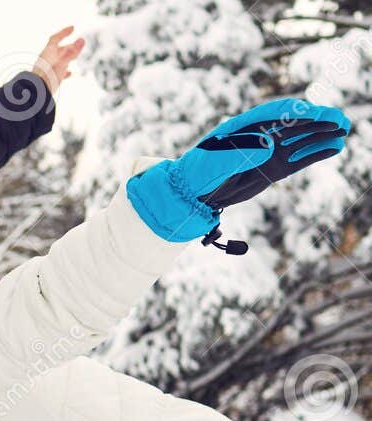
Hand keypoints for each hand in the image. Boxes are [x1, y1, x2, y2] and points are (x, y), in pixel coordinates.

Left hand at [33, 27, 83, 93]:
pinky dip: (64, 71)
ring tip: (76, 57)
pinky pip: (56, 73)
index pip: (55, 39)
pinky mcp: (46, 81)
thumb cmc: (47, 79)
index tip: (73, 28)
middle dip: (69, 46)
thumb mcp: (61, 64)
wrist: (34, 96)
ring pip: (57, 61)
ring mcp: (46, 71)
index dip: (63, 32)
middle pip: (57, 50)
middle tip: (78, 44)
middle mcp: (45, 61)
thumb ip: (72, 52)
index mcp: (46, 54)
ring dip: (67, 58)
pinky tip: (70, 74)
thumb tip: (82, 39)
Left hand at [128, 99, 349, 241]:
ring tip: (344, 131)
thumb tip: (267, 145)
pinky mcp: (274, 168)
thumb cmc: (197, 174)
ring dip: (322, 135)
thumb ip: (238, 153)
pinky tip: (335, 147)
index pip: (274, 113)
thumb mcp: (213, 162)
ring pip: (301, 140)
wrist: (191, 194)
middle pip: (293, 123)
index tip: (313, 113)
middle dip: (317, 120)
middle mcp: (260, 136)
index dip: (295, 112)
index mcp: (243, 127)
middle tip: (340, 120)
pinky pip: (299, 159)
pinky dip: (317, 153)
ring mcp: (269, 152)